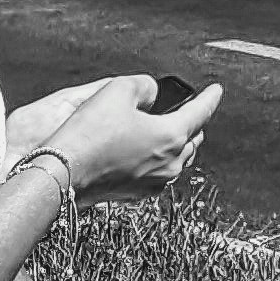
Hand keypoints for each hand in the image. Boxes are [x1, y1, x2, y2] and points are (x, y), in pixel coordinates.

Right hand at [40, 72, 221, 199]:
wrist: (63, 174)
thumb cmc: (89, 132)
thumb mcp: (118, 89)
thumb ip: (144, 85)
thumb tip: (152, 94)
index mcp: (172, 136)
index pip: (201, 112)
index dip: (210, 97)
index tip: (216, 90)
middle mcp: (169, 163)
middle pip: (193, 139)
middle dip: (194, 122)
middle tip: (189, 110)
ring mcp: (154, 183)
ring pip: (178, 159)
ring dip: (178, 143)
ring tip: (169, 131)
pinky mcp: (137, 194)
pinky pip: (159, 174)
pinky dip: (159, 159)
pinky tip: (147, 152)